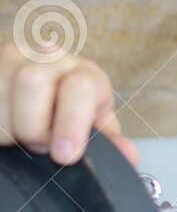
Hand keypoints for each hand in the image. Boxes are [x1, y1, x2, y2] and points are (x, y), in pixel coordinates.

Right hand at [0, 41, 135, 165]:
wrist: (44, 96)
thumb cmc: (72, 117)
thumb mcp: (94, 130)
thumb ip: (109, 143)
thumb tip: (128, 155)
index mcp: (85, 74)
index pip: (78, 88)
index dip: (70, 124)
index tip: (64, 155)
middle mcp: (49, 56)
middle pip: (32, 82)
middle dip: (32, 126)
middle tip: (38, 145)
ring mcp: (14, 56)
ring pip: (1, 87)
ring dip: (7, 125)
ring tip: (19, 136)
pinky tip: (5, 127)